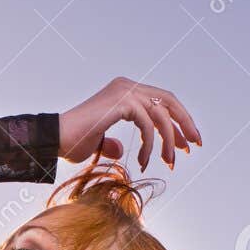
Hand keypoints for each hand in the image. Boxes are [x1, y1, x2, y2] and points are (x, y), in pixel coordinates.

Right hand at [58, 77, 201, 172]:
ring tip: (170, 163)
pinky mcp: (122, 102)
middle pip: (169, 101)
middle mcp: (127, 86)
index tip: (186, 144)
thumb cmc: (71, 143)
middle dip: (184, 124)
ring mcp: (125, 91)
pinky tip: (145, 161)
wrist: (55, 139)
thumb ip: (113, 143)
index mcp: (124, 91)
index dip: (177, 121)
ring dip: (169, 140)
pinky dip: (150, 144)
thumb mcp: (98, 144)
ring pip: (161, 114)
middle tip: (194, 146)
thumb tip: (122, 151)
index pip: (161, 102)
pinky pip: (147, 124)